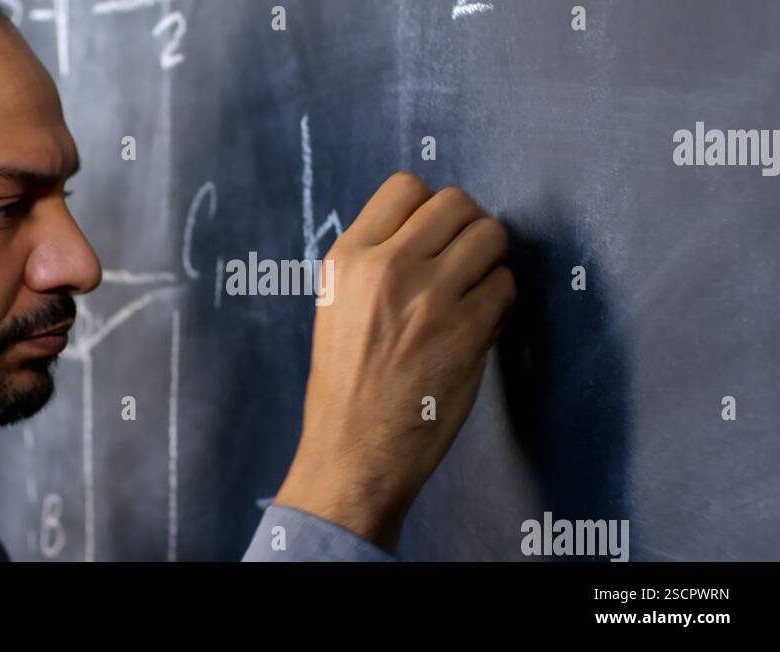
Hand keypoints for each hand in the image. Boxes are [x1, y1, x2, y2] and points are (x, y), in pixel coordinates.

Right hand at [275, 172, 515, 551]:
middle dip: (468, 226)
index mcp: (346, 259)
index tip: (432, 235)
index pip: (405, 186)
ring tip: (475, 288)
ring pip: (490, 235)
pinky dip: (502, 299)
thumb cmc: (344, 384)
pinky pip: (507, 284)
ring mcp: (429, 297)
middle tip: (463, 259)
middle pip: (456, 202)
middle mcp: (387, 267)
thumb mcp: (336, 305)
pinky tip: (481, 322)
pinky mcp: (467, 330)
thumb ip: (375, 260)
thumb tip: (431, 229)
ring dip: (491, 259)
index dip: (428, 207)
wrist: (352, 450)